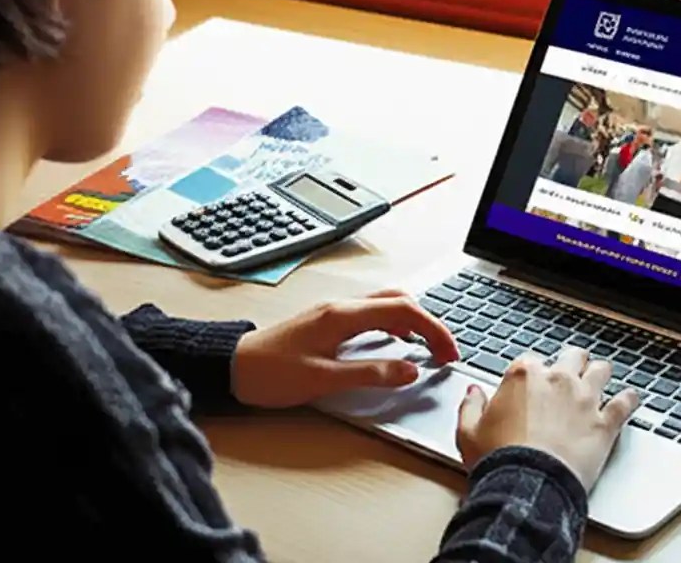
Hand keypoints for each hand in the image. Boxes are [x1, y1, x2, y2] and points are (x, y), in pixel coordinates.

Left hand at [231, 290, 457, 407]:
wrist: (231, 367)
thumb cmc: (269, 373)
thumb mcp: (323, 380)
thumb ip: (370, 374)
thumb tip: (409, 370)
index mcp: (343, 315)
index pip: (404, 310)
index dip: (434, 329)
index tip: (448, 352)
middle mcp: (341, 306)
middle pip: (400, 300)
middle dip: (428, 322)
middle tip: (443, 350)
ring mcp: (334, 311)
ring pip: (386, 304)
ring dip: (412, 321)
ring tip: (426, 348)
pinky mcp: (328, 321)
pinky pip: (371, 314)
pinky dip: (393, 325)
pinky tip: (395, 344)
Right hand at [456, 347, 640, 492]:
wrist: (529, 486)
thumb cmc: (499, 461)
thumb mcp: (468, 433)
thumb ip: (470, 407)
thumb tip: (473, 393)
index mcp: (523, 377)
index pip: (529, 361)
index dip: (530, 374)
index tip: (530, 386)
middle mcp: (558, 380)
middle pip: (572, 356)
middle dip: (572, 363)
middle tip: (570, 372)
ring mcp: (584, 399)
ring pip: (602, 370)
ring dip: (600, 374)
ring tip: (600, 377)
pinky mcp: (605, 422)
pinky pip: (625, 402)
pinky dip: (629, 400)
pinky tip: (630, 399)